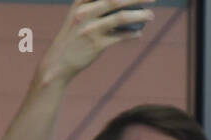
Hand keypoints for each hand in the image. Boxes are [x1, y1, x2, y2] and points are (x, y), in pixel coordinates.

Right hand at [41, 0, 155, 84]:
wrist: (58, 63)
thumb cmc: (72, 37)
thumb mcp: (78, 15)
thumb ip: (94, 6)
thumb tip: (122, 2)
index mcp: (81, 2)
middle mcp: (85, 13)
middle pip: (116, 0)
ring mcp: (90, 29)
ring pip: (120, 18)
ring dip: (139, 16)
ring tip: (151, 16)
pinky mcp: (96, 45)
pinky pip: (119, 37)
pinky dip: (131, 35)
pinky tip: (138, 34)